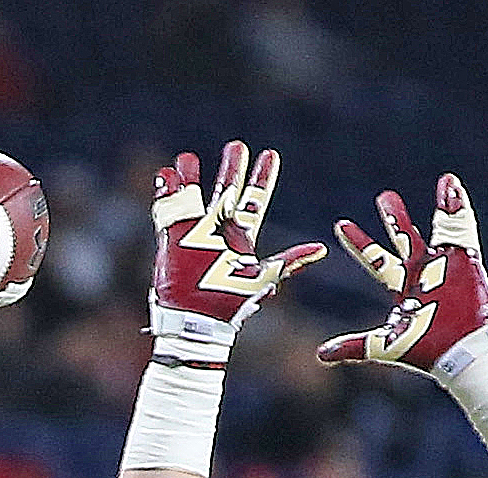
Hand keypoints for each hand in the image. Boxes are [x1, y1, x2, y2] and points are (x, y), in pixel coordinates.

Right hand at [149, 141, 326, 341]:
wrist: (196, 321)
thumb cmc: (230, 303)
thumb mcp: (263, 279)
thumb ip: (289, 262)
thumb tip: (322, 250)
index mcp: (241, 236)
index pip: (255, 200)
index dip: (262, 178)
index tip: (269, 154)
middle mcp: (219, 230)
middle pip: (227, 191)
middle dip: (232, 168)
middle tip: (236, 146)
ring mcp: (194, 232)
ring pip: (193, 195)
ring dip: (190, 176)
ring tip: (187, 159)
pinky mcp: (170, 238)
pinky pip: (167, 210)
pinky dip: (166, 192)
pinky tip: (166, 175)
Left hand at [317, 174, 487, 372]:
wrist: (459, 354)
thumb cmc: (425, 352)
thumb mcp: (383, 346)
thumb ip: (353, 347)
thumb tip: (320, 356)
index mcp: (402, 288)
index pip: (374, 260)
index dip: (358, 243)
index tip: (340, 225)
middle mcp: (423, 273)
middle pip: (405, 239)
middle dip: (394, 218)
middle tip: (384, 196)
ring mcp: (445, 266)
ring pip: (440, 228)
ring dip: (442, 205)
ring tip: (444, 182)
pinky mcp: (466, 261)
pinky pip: (462, 229)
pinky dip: (458, 207)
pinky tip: (450, 185)